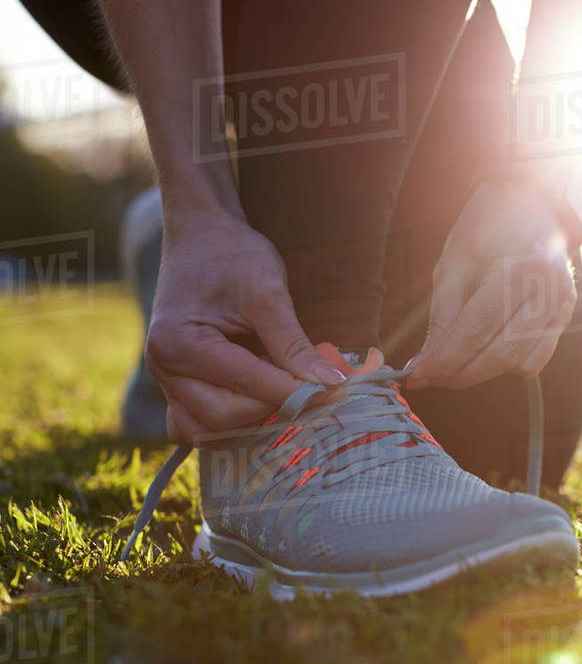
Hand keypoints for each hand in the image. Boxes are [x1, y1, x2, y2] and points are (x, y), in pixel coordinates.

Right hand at [145, 212, 346, 443]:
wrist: (201, 233)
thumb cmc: (232, 254)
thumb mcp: (268, 293)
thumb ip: (295, 344)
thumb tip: (332, 383)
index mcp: (180, 342)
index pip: (248, 385)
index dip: (297, 392)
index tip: (337, 391)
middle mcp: (163, 366)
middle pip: (224, 417)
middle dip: (273, 407)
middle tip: (312, 388)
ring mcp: (164, 378)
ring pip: (206, 430)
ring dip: (249, 421)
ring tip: (284, 391)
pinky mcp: (175, 383)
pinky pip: (194, 423)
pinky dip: (226, 423)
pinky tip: (259, 400)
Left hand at [406, 182, 577, 389]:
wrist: (533, 202)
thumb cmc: (488, 227)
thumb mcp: (455, 264)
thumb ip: (442, 318)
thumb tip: (425, 363)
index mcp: (516, 270)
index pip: (477, 330)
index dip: (447, 360)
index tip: (419, 376)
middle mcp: (546, 291)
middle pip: (501, 353)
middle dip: (463, 373)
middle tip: (433, 377)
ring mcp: (562, 304)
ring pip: (521, 362)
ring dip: (484, 371)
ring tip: (457, 363)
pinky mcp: (565, 314)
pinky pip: (537, 357)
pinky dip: (510, 364)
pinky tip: (489, 349)